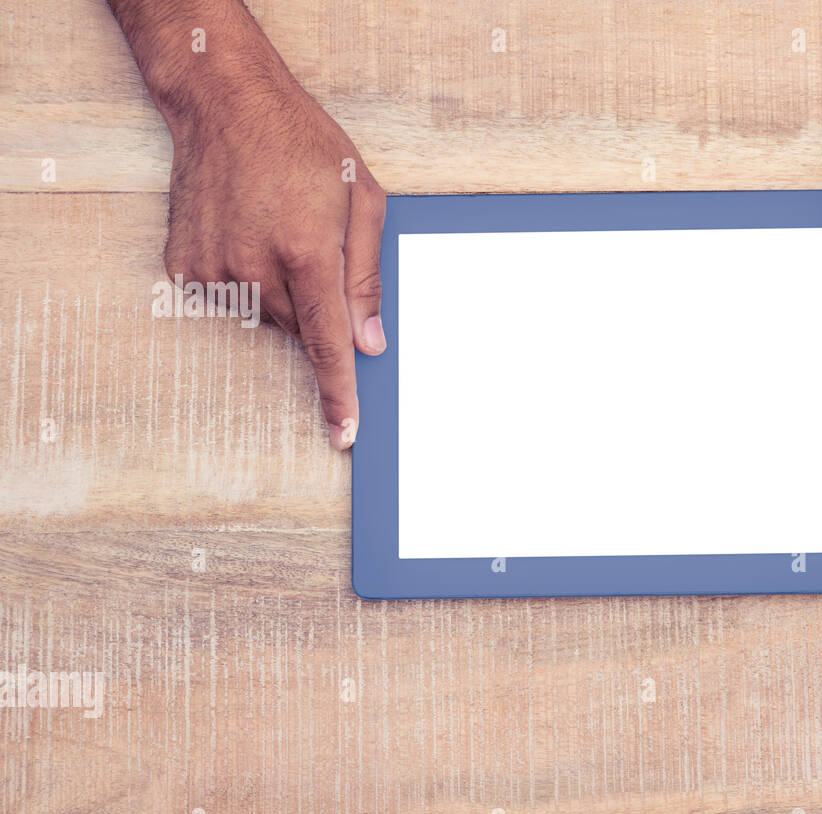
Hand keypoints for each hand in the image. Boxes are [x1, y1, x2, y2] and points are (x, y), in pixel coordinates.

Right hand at [153, 18, 385, 449]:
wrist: (226, 103)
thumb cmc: (304, 145)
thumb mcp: (363, 202)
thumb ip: (366, 280)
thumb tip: (370, 344)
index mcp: (306, 253)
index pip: (327, 346)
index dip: (339, 395)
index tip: (344, 435)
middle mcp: (255, 268)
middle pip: (300, 328)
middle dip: (316, 303)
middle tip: (311, 245)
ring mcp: (214, 269)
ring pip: (265, 315)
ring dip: (281, 288)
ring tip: (277, 228)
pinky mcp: (185, 267)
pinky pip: (230, 297)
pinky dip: (247, 276)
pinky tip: (247, 231)